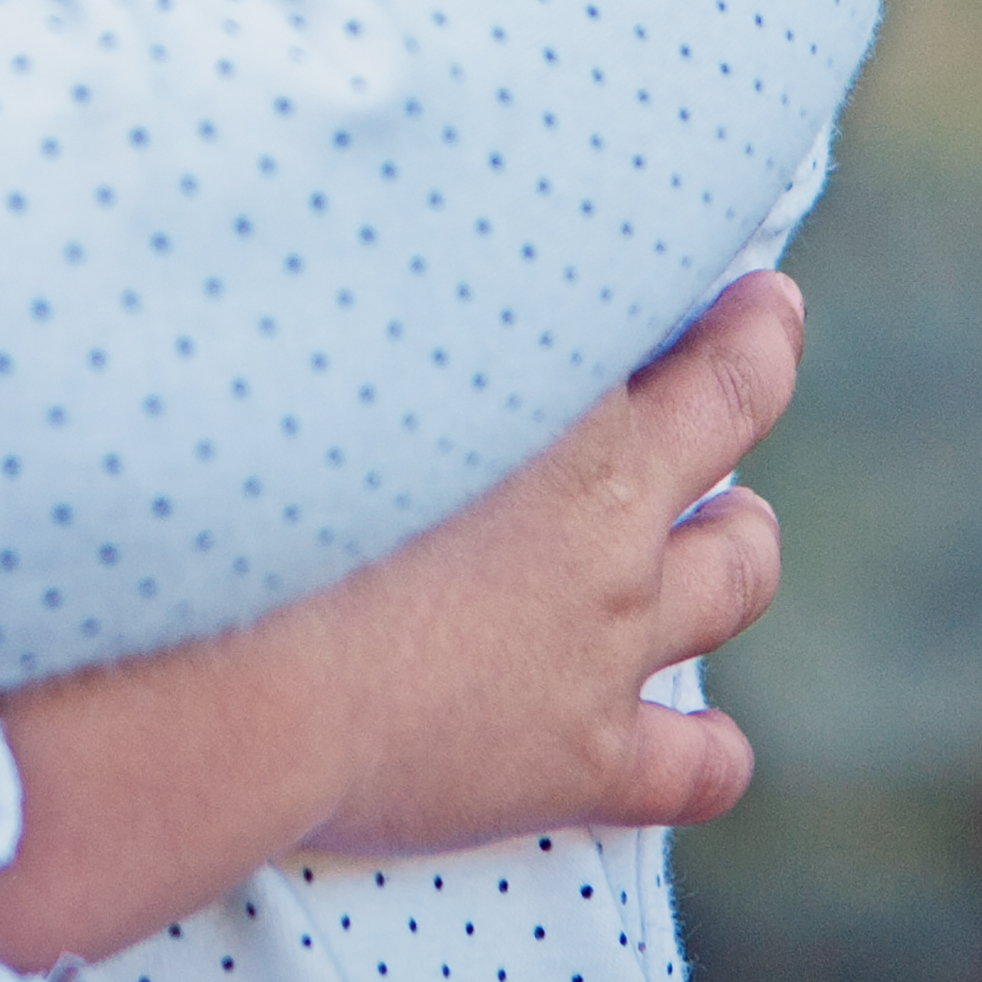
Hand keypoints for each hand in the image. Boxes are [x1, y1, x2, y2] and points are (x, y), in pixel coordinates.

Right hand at [0, 270, 798, 966]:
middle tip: (757, 338)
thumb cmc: (243, 486)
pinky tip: (705, 746)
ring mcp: (607, 639)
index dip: (723, 306)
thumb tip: (377, 213)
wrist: (224, 671)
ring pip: (737, 575)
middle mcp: (607, 511)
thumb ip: (386, 301)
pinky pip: (700, 768)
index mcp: (553, 400)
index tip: (744, 284)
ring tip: (733, 528)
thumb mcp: (327, 344)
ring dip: (740, 543)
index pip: (670, 324)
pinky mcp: (582, 759)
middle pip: (733, 418)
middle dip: (750, 371)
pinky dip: (710, 752)